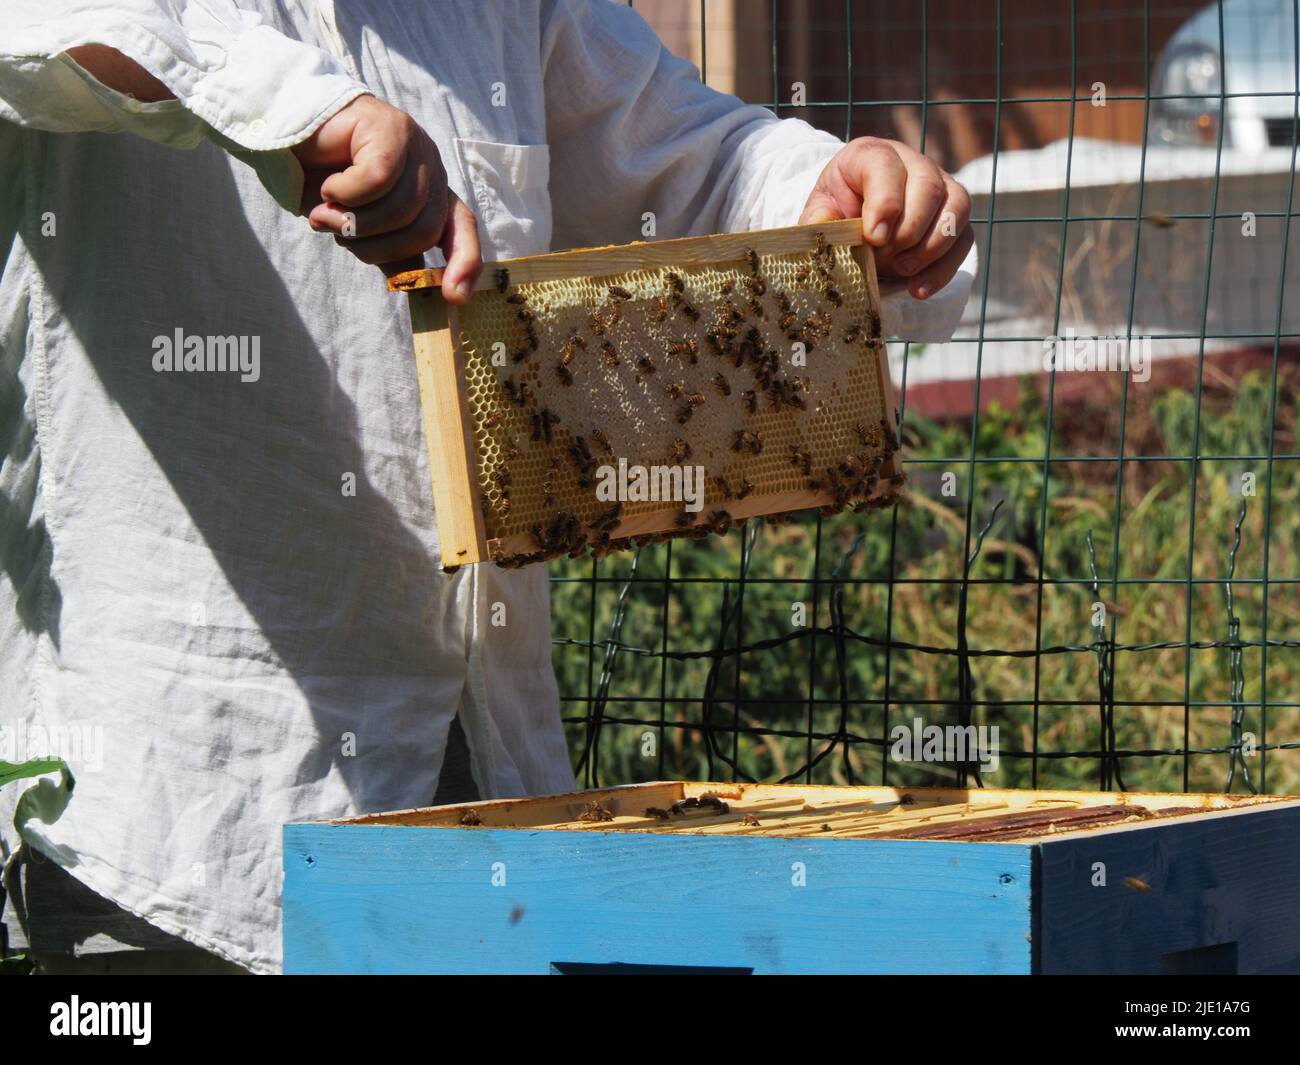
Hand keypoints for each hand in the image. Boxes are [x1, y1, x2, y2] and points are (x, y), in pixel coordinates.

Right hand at [292, 94, 480, 301]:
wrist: (293, 140)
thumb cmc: (330, 187)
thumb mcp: (363, 230)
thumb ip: (389, 254)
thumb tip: (410, 286)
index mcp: (432, 196)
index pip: (462, 230)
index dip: (464, 263)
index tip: (452, 297)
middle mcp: (431, 171)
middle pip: (424, 230)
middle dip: (378, 247)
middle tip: (342, 236)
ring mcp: (417, 147)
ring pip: (402, 208)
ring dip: (356, 223)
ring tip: (328, 213)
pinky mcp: (393, 128)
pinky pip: (377, 180)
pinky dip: (345, 194)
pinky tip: (329, 187)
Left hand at [799, 137, 972, 300]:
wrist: (855, 220)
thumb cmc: (836, 213)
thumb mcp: (820, 214)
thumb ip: (820, 222)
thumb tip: (830, 232)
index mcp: (871, 155)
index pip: (886, 165)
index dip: (885, 203)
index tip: (874, 238)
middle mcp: (912, 163)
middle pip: (928, 187)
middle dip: (908, 231)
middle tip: (884, 259)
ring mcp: (941, 186)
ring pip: (957, 208)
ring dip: (930, 248)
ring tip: (902, 272)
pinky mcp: (955, 215)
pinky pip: (964, 238)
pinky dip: (943, 268)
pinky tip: (918, 289)